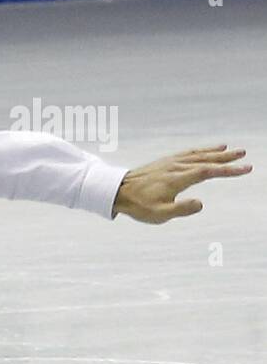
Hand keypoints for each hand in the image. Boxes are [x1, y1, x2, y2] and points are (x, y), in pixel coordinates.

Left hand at [113, 144, 250, 222]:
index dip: (227, 170)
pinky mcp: (164, 162)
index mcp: (177, 179)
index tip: (245, 168)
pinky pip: (186, 153)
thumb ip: (181, 209)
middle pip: (205, 160)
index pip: (208, 172)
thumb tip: (201, 204)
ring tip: (229, 149)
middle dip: (226, 158)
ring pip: (196, 155)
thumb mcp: (160, 214)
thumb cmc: (139, 205)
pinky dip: (199, 151)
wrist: (117, 192)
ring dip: (214, 152)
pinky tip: (205, 151)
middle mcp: (175, 167)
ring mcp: (169, 163)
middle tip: (244, 154)